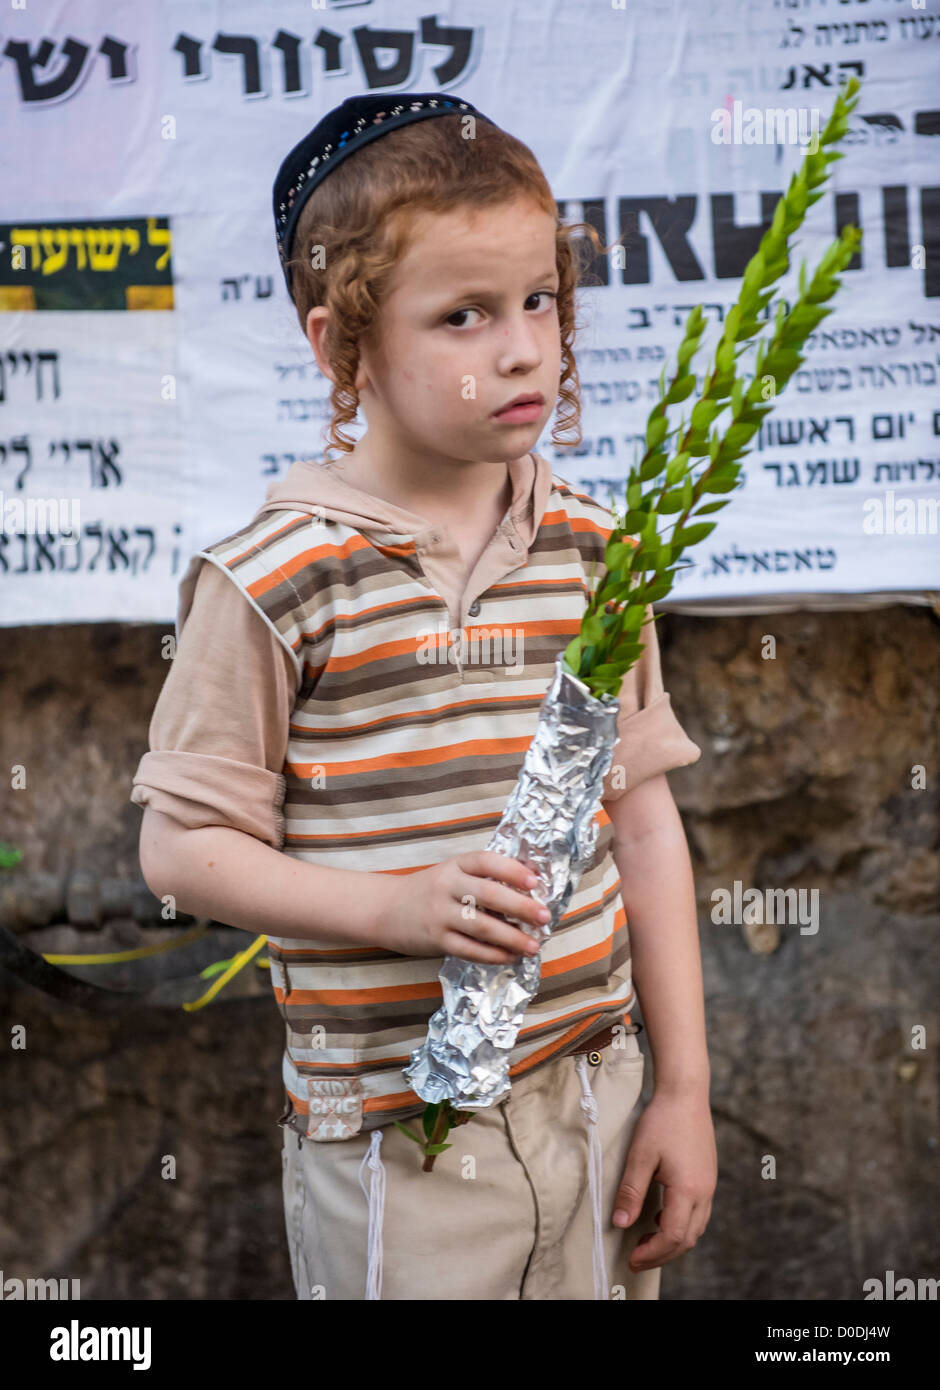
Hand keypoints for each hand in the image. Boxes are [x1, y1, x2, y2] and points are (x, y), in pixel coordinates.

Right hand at [382, 850, 550, 963]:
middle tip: (544, 917)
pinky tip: (510, 957)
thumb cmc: (430, 890)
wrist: (385, 908)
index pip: (486, 862)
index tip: (536, 881)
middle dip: (520, 907)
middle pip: (488, 894)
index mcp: (456, 865)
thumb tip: (531, 886)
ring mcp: (440, 914)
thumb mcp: (453, 874)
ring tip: (534, 945)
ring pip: (481, 926)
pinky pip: (469, 950)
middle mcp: (447, 886)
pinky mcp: (436, 940)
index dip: (513, 870)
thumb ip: (485, 878)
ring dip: (512, 937)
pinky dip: (493, 955)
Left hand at [611, 1088, 716, 1271]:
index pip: (672, 1236)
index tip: (632, 1257)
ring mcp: (709, 1186)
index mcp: (688, 1190)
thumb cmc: (662, 1121)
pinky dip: (681, 1225)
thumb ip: (631, 1192)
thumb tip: (620, 1223)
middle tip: (637, 1258)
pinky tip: (660, 1216)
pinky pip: (698, 1214)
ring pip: (695, 1229)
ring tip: (647, 1242)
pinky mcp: (708, 1178)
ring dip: (673, 1242)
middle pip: (687, 1239)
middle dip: (662, 1254)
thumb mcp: (640, 1156)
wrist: (686, 1094)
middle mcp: (704, 1193)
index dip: (652, 1253)